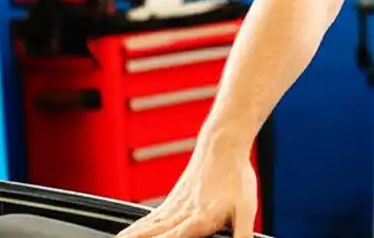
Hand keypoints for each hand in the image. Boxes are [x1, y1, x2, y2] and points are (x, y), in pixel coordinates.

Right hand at [116, 141, 257, 237]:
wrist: (222, 145)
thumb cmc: (237, 176)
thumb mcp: (247, 209)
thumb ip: (243, 234)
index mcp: (201, 219)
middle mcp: (182, 214)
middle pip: (155, 236)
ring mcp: (174, 207)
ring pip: (147, 228)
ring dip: (133, 236)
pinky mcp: (171, 200)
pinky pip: (148, 218)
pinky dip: (135, 228)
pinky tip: (125, 233)